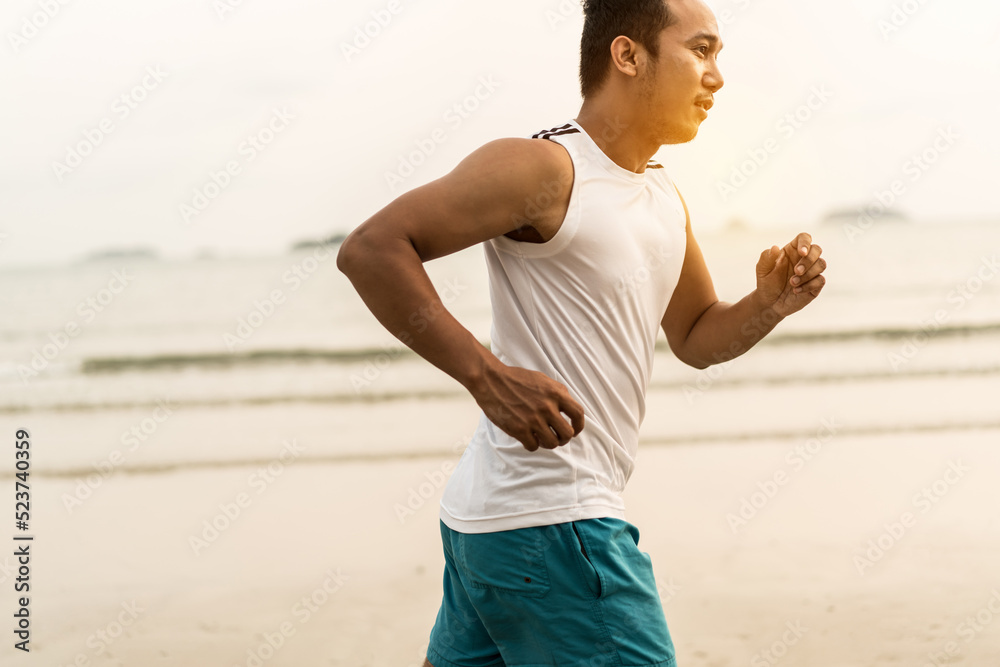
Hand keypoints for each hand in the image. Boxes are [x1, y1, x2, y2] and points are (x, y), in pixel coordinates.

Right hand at [469, 360, 584, 451]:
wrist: (491, 380)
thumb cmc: (516, 378)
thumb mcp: (542, 379)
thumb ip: (558, 393)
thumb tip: (569, 408)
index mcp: (556, 393)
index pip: (578, 414)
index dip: (579, 426)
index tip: (575, 430)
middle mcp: (547, 407)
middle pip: (567, 434)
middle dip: (564, 438)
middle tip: (556, 436)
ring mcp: (533, 420)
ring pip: (552, 443)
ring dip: (548, 442)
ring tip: (541, 437)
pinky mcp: (519, 429)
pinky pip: (533, 446)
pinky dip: (531, 444)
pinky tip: (527, 437)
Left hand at [754, 232, 826, 317]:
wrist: (770, 303)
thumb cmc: (767, 282)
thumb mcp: (762, 270)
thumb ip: (766, 257)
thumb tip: (775, 247)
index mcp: (792, 251)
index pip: (804, 238)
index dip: (805, 242)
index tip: (802, 252)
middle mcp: (804, 259)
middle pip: (817, 249)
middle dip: (808, 260)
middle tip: (795, 271)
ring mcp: (811, 271)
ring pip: (821, 264)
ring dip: (808, 274)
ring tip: (792, 283)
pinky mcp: (815, 284)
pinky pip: (821, 280)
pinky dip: (809, 285)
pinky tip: (796, 290)